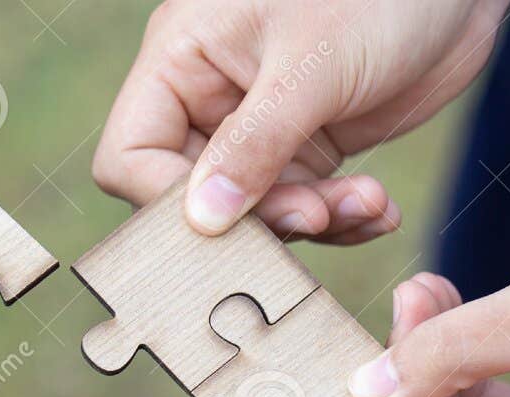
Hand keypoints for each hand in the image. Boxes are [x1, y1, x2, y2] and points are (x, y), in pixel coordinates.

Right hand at [92, 0, 505, 240]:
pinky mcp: (310, 147)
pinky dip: (341, 218)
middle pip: (192, 198)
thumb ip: (254, 145)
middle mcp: (211, 97)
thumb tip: (200, 222)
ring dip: (312, 222)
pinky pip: (306, 208)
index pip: (130, 156)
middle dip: (256, 220)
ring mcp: (261, 128)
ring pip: (256, 214)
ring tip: (366, 203)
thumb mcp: (312, 65)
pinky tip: (378, 208)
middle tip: (317, 213)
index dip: (164, 203)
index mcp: (183, 59)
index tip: (225, 224)